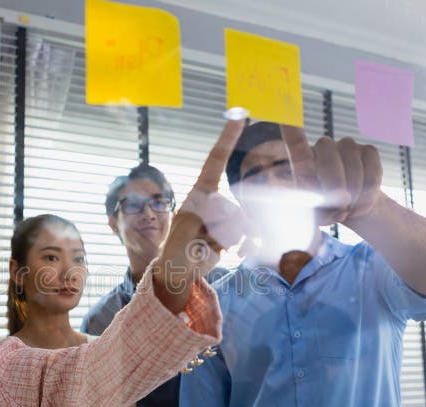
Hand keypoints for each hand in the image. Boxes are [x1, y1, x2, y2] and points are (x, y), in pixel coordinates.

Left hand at [154, 119, 246, 306]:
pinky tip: (234, 253)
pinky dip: (245, 244)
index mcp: (200, 193)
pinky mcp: (233, 229)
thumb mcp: (184, 236)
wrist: (181, 272)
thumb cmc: (176, 253)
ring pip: (245, 221)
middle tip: (204, 241)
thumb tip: (223, 213)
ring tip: (214, 248)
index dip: (228, 137)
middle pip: (235, 206)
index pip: (215, 161)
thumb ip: (204, 222)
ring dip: (233, 239)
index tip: (239, 115)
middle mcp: (215, 199)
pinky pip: (250, 232)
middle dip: (226, 227)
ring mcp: (225, 215)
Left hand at [281, 125, 383, 226]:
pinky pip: (372, 168)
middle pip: (328, 155)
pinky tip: (363, 200)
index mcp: (303, 162)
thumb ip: (321, 211)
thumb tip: (341, 202)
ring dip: (354, 191)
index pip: (295, 143)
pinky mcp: (368, 150)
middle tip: (340, 205)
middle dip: (335, 183)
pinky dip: (369, 189)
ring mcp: (346, 146)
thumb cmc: (327, 211)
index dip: (292, 131)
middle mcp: (323, 148)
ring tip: (350, 207)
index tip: (285, 118)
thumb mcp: (316, 216)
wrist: (352, 208)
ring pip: (352, 163)